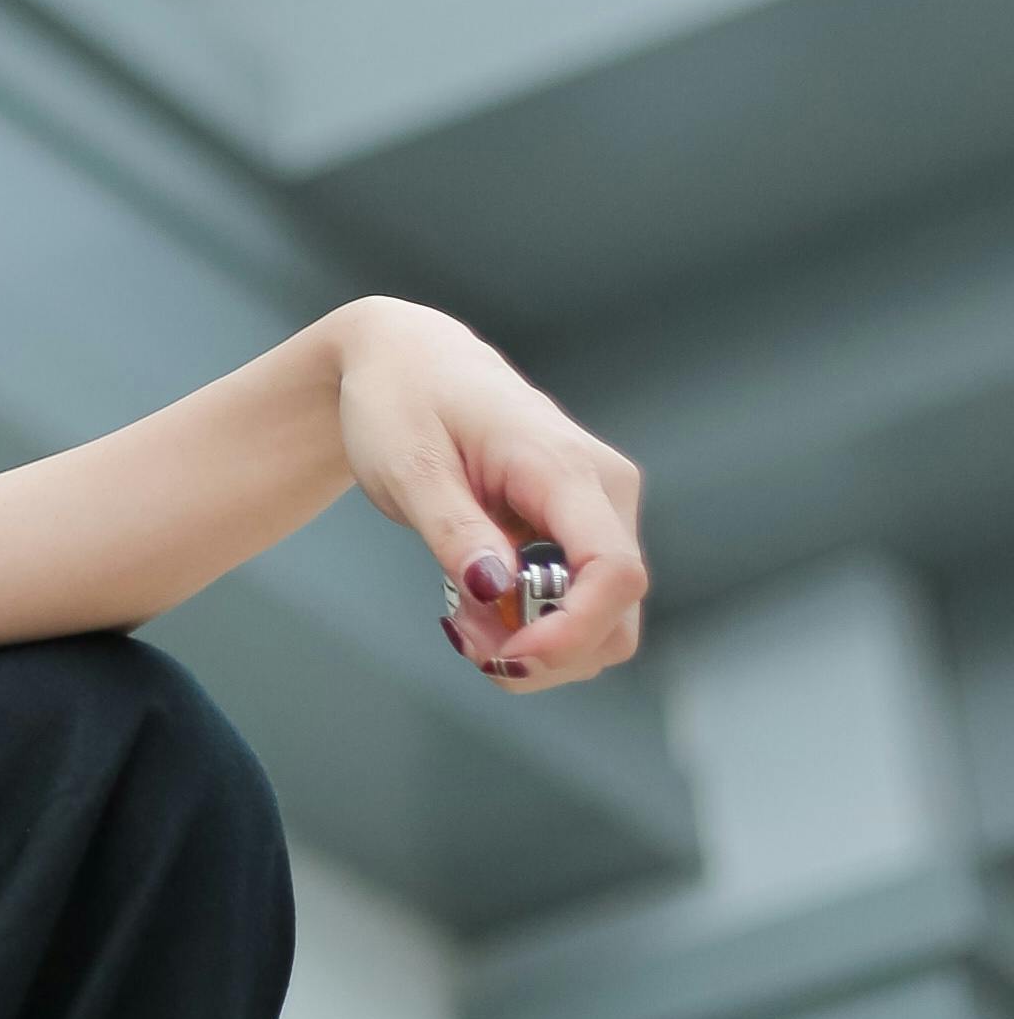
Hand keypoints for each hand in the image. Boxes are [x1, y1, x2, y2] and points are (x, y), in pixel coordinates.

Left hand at [330, 299, 646, 685]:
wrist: (408, 358)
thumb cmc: (402, 400)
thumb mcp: (408, 466)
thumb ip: (453, 530)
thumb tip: (495, 591)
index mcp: (565, 467)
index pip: (614, 571)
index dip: (572, 633)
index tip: (505, 659)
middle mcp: (603, 489)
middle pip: (616, 614)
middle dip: (544, 652)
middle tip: (461, 637)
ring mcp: (599, 509)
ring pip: (602, 620)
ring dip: (535, 644)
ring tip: (461, 617)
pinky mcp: (582, 527)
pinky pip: (579, 601)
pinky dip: (532, 624)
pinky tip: (477, 602)